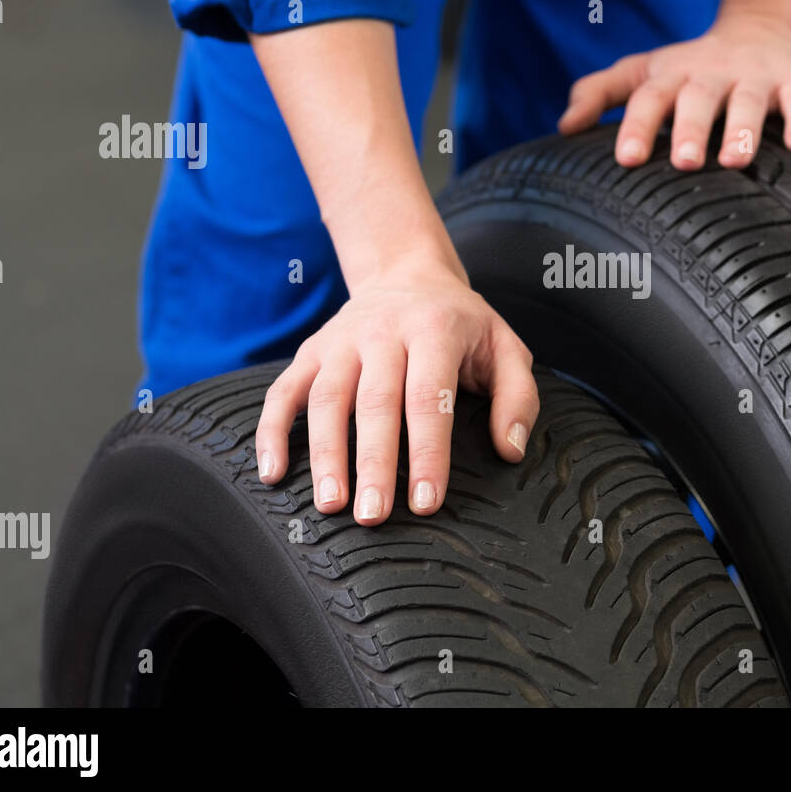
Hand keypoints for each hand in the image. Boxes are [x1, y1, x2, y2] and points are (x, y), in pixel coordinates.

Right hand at [254, 255, 538, 523]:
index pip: (430, 397)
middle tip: (372, 517)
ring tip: (331, 504)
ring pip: (326, 399)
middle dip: (373, 464)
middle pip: (375, 403)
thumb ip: (518, 398)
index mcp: (435, 330)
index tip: (426, 502)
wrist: (406, 274)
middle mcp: (383, 332)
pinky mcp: (311, 350)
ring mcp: (341, 341)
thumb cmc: (461, 324)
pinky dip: (272, 431)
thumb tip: (510, 449)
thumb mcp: (505, 347)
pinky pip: (284, 391)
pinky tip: (273, 473)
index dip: (427, 452)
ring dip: (325, 454)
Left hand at [557, 11, 790, 169]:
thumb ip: (601, 93)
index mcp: (672, 76)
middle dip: (690, 128)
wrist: (765, 29)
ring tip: (734, 160)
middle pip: (698, 100)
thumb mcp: (645, 71)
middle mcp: (711, 75)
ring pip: (749, 103)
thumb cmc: (694, 67)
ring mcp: (754, 80)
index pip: (649, 99)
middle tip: (684, 162)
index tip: (626, 158)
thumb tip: (563, 126)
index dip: (636, 126)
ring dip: (743, 130)